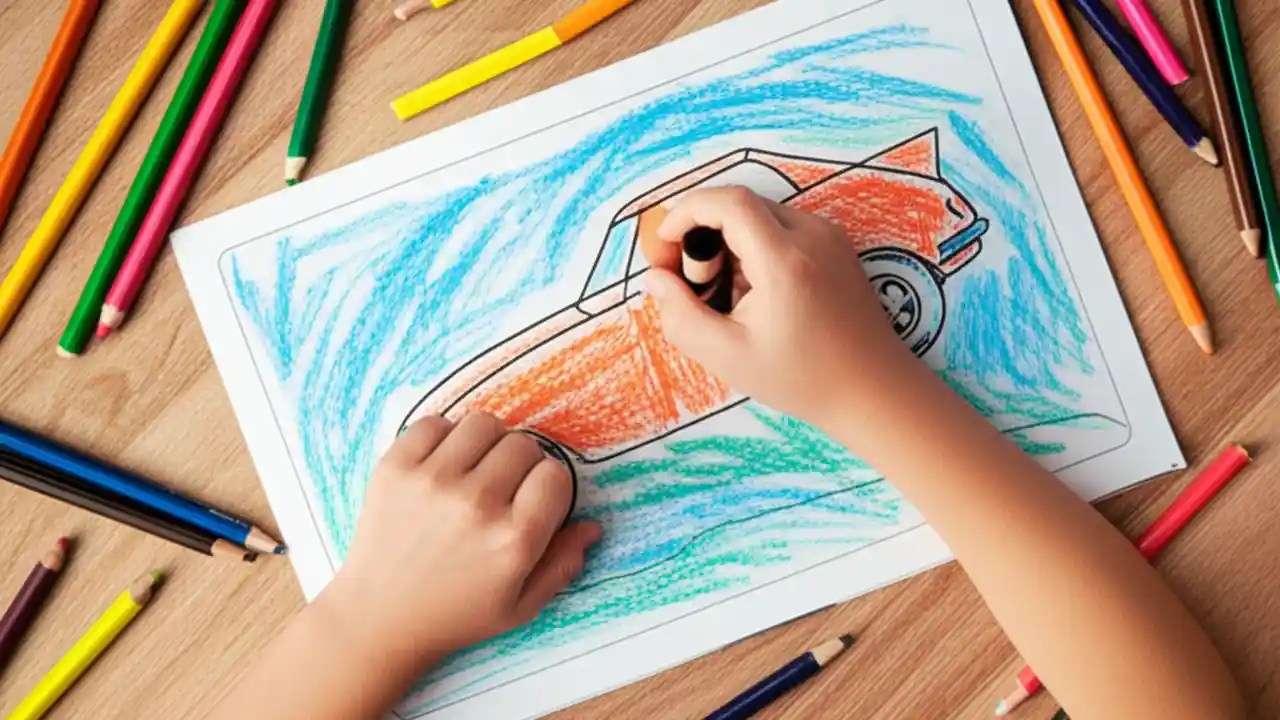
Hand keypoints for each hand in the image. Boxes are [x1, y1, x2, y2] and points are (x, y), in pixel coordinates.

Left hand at [319, 413, 600, 667]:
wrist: (377, 618)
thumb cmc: (454, 615)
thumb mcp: (520, 606)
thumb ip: (562, 565)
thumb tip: (592, 526)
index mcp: (514, 541)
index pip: (555, 475)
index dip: (550, 485)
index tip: (534, 499)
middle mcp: (477, 505)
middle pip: (523, 445)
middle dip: (521, 464)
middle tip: (503, 488)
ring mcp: (433, 482)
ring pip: (483, 424)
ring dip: (487, 443)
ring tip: (475, 469)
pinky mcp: (395, 467)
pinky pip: (436, 422)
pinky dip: (445, 437)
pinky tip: (442, 465)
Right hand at [643, 186, 921, 434]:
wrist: (875, 391)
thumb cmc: (803, 379)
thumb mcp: (729, 356)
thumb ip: (681, 316)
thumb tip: (654, 279)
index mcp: (786, 260)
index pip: (728, 202)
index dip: (686, 211)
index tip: (663, 243)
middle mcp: (812, 236)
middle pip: (741, 205)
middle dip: (702, 231)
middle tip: (688, 280)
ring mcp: (830, 238)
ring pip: (760, 217)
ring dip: (728, 242)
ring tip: (720, 294)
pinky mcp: (837, 247)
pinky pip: (783, 230)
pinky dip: (755, 249)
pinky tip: (752, 295)